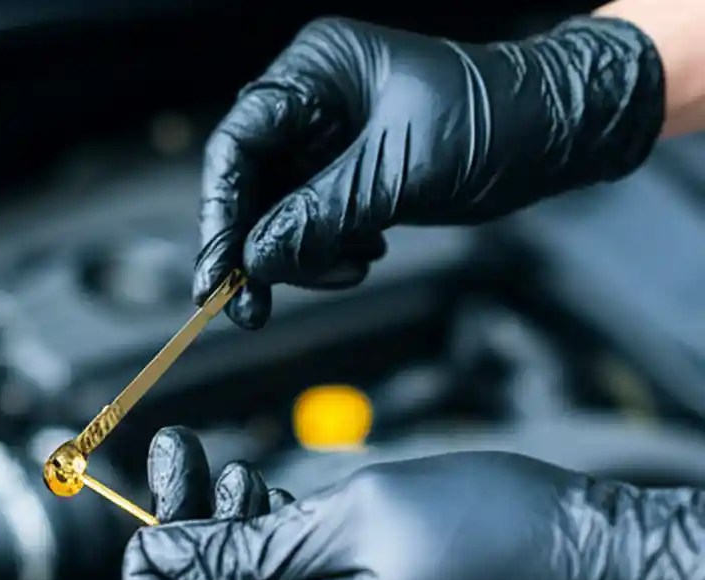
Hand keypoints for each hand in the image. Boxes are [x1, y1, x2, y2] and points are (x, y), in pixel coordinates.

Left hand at [122, 430, 663, 579]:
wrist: (597, 563)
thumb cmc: (491, 529)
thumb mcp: (352, 514)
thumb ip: (243, 545)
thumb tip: (160, 551)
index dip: (142, 571)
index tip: (142, 506)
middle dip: (180, 537)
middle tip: (178, 453)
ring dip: (224, 540)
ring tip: (229, 470)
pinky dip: (268, 560)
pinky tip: (270, 503)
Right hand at [197, 15, 664, 327]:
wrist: (566, 133)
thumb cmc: (498, 123)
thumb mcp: (400, 175)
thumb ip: (319, 217)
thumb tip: (254, 260)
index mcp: (316, 70)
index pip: (238, 142)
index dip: (221, 211)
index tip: (216, 274)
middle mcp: (313, 99)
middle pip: (250, 182)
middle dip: (257, 246)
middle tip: (250, 306)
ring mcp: (330, 137)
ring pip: (279, 212)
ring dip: (300, 256)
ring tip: (348, 268)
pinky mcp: (349, 172)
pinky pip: (312, 222)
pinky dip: (327, 251)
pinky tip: (365, 254)